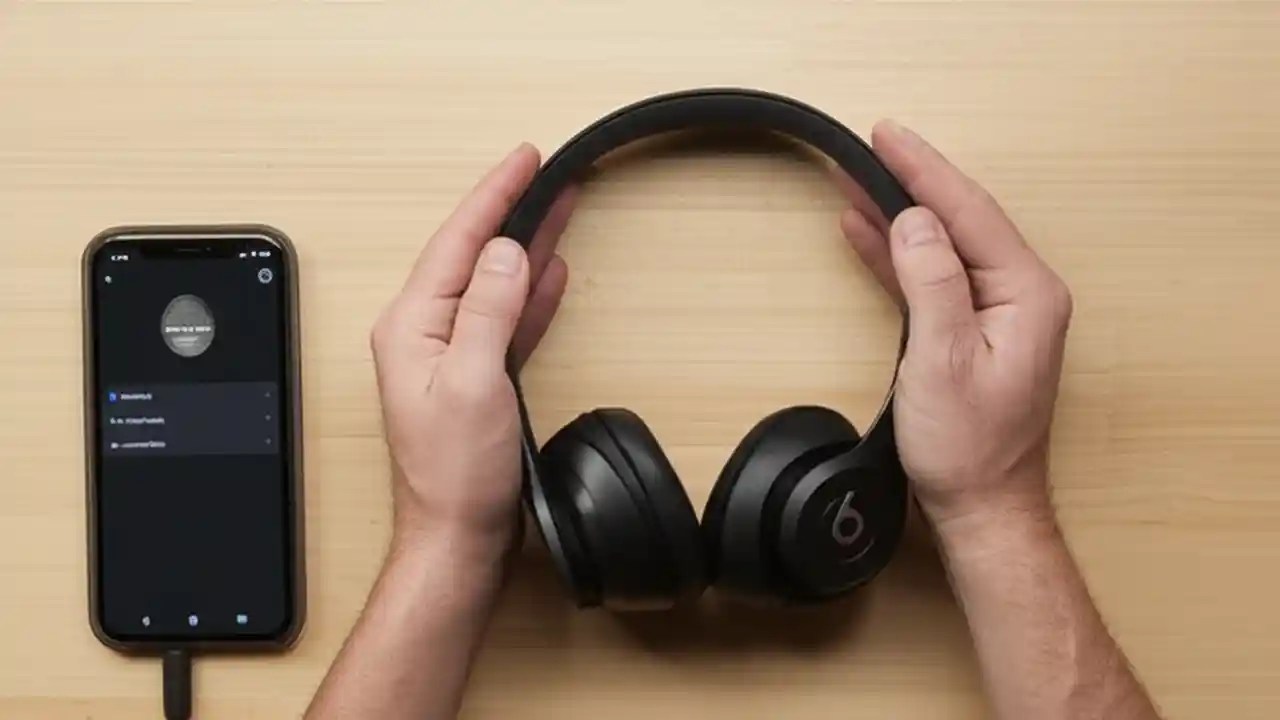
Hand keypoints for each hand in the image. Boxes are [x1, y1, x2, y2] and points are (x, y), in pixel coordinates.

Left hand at [371, 144, 575, 562]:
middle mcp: (426, 331)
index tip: (524, 159)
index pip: (457, 242)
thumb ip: (489, 312)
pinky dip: (532, 291)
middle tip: (549, 171)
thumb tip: (505, 252)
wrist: (459, 535)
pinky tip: (550, 269)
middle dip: (513, 210)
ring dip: (528, 245)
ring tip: (559, 206)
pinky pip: (508, 317)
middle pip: (475, 254)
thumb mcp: (474, 383)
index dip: (493, 196)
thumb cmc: (456, 473)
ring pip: (496, 281)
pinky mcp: (478, 375)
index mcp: (411, 325)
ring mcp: (452, 353)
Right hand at [838, 122, 1072, 528]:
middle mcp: (1021, 295)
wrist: (982, 507)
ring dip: (900, 215)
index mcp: (1027, 293)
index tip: (887, 136)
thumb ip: (931, 282)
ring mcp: (998, 312)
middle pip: (960, 220)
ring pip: (943, 245)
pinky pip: (933, 277)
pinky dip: (899, 255)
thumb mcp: (942, 359)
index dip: (925, 170)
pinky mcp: (972, 331)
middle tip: (867, 146)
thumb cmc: (968, 447)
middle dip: (911, 182)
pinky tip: (869, 233)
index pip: (970, 212)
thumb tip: (915, 220)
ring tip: (856, 180)